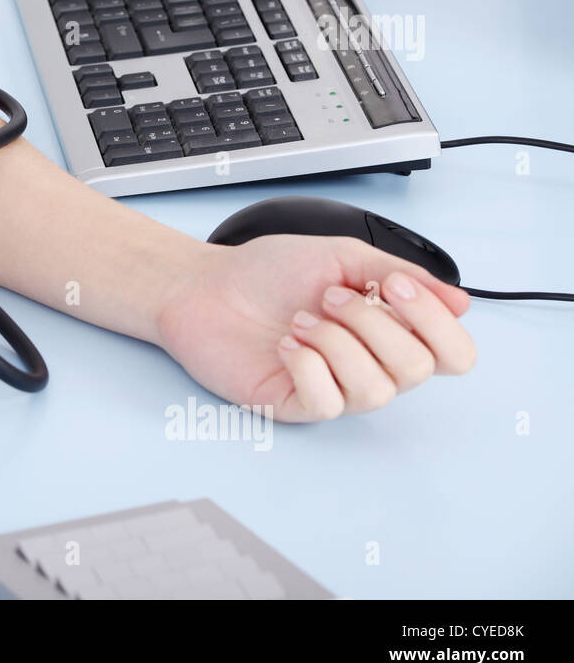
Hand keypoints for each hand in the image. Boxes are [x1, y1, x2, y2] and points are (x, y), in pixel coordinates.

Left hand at [156, 236, 475, 421]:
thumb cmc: (265, 272)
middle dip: (372, 323)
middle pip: (417, 369)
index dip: (436, 324)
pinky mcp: (295, 405)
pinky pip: (327, 403)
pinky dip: (309, 366)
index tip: (394, 287)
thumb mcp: (339, 256)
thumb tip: (458, 301)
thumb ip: (397, 275)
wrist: (204, 285)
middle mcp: (368, 364)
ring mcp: (333, 388)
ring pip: (375, 390)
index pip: (453, 353)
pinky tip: (287, 344)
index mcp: (387, 330)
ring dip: (337, 343)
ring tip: (300, 320)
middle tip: (328, 297)